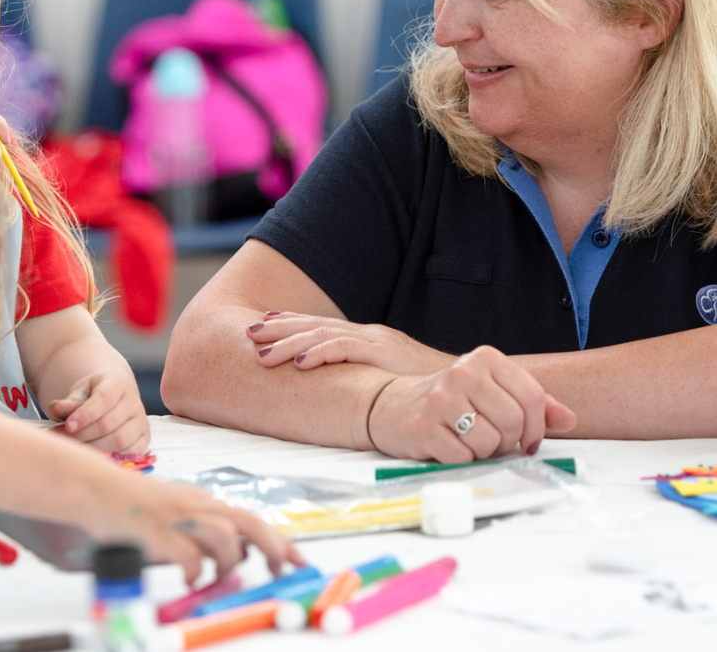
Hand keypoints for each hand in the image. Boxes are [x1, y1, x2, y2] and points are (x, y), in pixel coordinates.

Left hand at [46, 370, 150, 454]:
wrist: (114, 399)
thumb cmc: (92, 396)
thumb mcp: (79, 392)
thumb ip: (68, 401)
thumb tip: (56, 409)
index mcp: (118, 384)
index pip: (104, 399)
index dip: (86, 414)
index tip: (67, 426)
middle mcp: (134, 403)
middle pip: (109, 423)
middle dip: (83, 434)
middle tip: (62, 439)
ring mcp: (141, 422)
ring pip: (119, 440)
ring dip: (93, 447)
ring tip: (74, 448)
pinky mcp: (144, 440)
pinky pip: (128, 454)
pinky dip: (109, 457)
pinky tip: (92, 456)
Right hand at [95, 476, 303, 585]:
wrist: (96, 489)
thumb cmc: (135, 505)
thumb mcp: (179, 511)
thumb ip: (207, 530)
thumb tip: (240, 554)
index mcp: (204, 503)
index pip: (252, 519)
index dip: (279, 540)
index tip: (298, 560)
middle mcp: (197, 507)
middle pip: (248, 523)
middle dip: (273, 547)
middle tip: (280, 571)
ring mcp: (178, 518)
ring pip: (225, 537)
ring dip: (228, 563)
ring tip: (217, 577)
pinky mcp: (157, 532)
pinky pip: (189, 555)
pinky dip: (196, 571)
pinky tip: (190, 578)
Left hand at [248, 312, 454, 375]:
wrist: (467, 383)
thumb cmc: (429, 389)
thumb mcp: (391, 380)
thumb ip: (368, 379)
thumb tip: (341, 391)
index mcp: (369, 339)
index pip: (323, 326)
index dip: (292, 325)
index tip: (264, 324)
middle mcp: (369, 334)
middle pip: (316, 325)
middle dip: (280, 328)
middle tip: (248, 332)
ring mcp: (376, 341)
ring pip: (323, 334)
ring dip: (290, 342)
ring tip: (262, 351)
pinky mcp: (384, 354)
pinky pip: (345, 349)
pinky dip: (320, 353)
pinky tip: (300, 362)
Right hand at [366, 346, 576, 462]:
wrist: (391, 405)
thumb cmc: (450, 400)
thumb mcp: (493, 391)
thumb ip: (534, 403)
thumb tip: (569, 420)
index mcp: (485, 358)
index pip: (532, 396)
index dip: (538, 427)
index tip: (530, 440)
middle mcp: (463, 372)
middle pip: (513, 422)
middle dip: (508, 441)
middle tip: (492, 439)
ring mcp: (441, 399)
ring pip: (490, 442)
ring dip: (484, 451)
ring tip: (467, 439)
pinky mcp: (424, 427)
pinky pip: (464, 457)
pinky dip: (462, 459)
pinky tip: (449, 446)